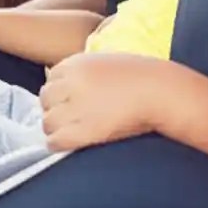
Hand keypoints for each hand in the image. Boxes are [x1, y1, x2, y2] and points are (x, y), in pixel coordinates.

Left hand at [39, 52, 164, 150]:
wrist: (161, 91)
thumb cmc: (143, 78)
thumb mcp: (108, 62)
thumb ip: (86, 72)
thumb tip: (69, 88)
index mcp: (76, 64)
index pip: (50, 80)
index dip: (61, 93)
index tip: (73, 102)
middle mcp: (71, 83)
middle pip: (45, 100)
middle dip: (56, 109)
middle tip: (73, 119)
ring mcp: (76, 106)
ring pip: (47, 122)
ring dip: (57, 129)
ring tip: (74, 133)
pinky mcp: (83, 130)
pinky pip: (55, 141)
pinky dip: (59, 144)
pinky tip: (72, 144)